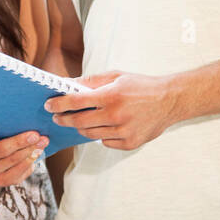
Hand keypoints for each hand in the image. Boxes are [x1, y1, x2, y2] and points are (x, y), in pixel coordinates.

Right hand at [0, 121, 48, 186]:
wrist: (7, 151)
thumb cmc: (2, 132)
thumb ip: (4, 119)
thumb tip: (23, 107)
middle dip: (19, 142)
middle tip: (35, 135)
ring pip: (11, 161)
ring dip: (29, 151)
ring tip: (42, 141)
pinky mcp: (0, 181)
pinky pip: (16, 174)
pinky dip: (29, 162)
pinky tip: (38, 152)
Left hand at [44, 70, 178, 151]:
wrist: (170, 100)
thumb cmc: (142, 86)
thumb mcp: (117, 76)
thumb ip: (91, 81)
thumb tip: (67, 84)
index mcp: (112, 96)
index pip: (76, 101)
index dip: (59, 104)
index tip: (49, 105)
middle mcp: (116, 115)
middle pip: (79, 122)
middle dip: (64, 119)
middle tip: (58, 116)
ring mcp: (123, 132)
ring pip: (90, 134)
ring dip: (82, 127)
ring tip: (81, 120)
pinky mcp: (129, 143)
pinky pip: (105, 142)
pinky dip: (102, 134)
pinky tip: (107, 125)